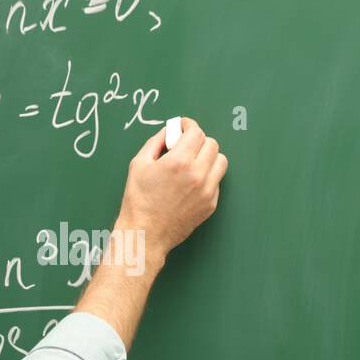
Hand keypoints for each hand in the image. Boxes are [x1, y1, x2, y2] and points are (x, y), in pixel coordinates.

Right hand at [115, 117, 227, 264]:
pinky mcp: (210, 204)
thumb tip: (169, 131)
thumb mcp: (139, 164)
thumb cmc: (138, 200)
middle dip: (198, 141)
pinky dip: (207, 176)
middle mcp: (197, 174)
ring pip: (220, 161)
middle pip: (212, 144)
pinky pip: (217, 181)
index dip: (188, 126)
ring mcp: (207, 191)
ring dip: (208, 157)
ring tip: (193, 163)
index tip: (183, 128)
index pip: (196, 132)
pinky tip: (191, 182)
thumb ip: (156, 142)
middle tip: (185, 146)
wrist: (145, 233)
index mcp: (179, 162)